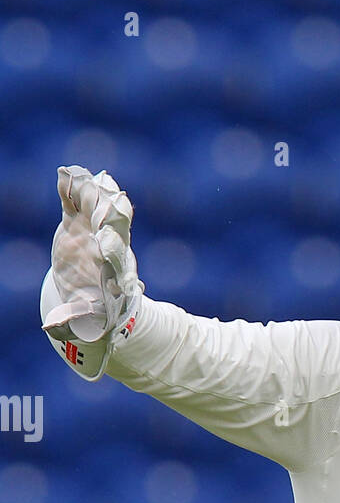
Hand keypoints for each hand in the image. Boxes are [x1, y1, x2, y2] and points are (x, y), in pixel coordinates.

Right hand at [41, 165, 142, 378]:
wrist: (91, 289)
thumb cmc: (96, 309)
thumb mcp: (89, 318)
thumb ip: (77, 319)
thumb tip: (58, 328)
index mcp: (114, 271)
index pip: (118, 259)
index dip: (112, 251)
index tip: (107, 245)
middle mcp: (108, 246)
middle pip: (113, 227)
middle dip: (108, 216)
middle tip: (108, 201)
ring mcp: (93, 230)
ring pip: (96, 208)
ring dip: (92, 194)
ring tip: (84, 181)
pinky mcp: (75, 221)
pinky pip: (74, 202)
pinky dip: (71, 189)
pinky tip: (65, 175)